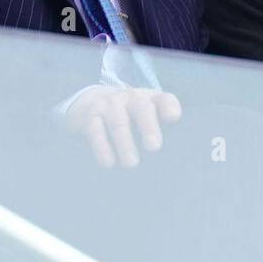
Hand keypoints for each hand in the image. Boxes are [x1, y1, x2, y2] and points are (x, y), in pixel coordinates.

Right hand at [64, 86, 181, 168]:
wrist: (89, 101)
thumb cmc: (128, 115)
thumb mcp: (145, 115)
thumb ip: (160, 129)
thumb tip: (172, 157)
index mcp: (149, 99)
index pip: (163, 100)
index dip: (169, 107)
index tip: (173, 118)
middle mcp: (130, 98)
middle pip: (142, 108)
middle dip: (148, 126)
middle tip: (154, 147)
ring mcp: (109, 105)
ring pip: (119, 122)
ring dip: (125, 143)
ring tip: (131, 163)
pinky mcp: (91, 116)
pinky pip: (96, 130)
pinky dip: (102, 147)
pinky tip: (108, 163)